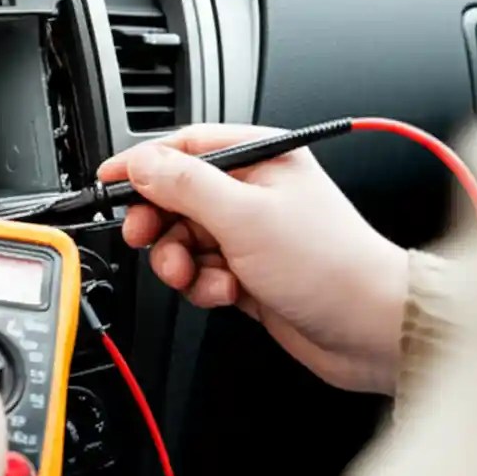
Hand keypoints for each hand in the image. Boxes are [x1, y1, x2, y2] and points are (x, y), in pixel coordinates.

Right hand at [99, 124, 408, 393]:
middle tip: (147, 238)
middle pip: (175, 196)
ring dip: (181, 262)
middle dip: (159, 223)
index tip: (108, 182)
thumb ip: (185, 185)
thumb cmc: (329, 265)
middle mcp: (253, 191)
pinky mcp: (247, 271)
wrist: (368, 328)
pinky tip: (226, 292)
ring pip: (183, 238)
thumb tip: (140, 163)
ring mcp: (249, 233)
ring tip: (201, 276)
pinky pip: (200, 271)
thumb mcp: (244, 216)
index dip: (141, 165)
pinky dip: (203, 285)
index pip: (183, 147)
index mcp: (260, 157)